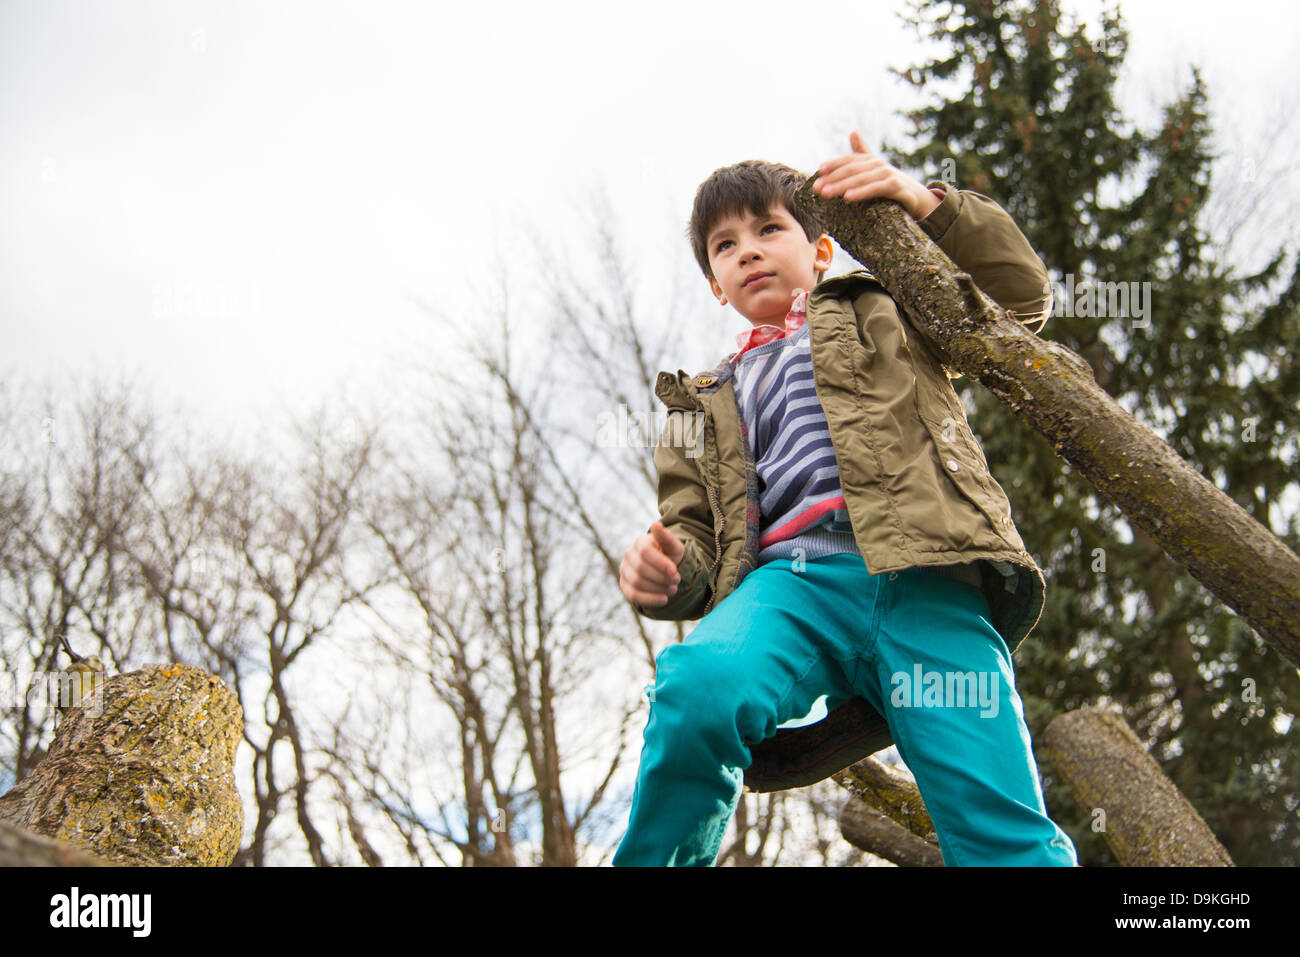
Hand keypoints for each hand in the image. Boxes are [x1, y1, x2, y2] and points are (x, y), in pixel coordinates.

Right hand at [620, 521, 683, 606]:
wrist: (665, 569)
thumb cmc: (669, 555)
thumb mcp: (674, 547)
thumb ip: (666, 537)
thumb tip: (656, 524)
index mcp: (640, 542)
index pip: (645, 552)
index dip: (660, 563)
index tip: (674, 571)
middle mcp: (629, 554)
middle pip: (641, 568)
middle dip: (661, 577)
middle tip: (677, 581)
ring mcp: (624, 570)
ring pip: (637, 582)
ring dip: (657, 588)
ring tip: (673, 589)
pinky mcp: (624, 585)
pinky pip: (633, 595)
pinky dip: (650, 599)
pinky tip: (664, 600)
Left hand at [813, 131, 940, 220]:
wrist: (918, 198)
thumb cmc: (891, 184)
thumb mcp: (875, 170)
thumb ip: (861, 154)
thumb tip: (853, 132)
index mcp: (870, 160)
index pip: (848, 160)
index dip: (833, 163)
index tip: (818, 170)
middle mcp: (878, 164)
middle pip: (852, 170)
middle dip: (832, 178)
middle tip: (817, 188)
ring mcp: (888, 175)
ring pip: (861, 179)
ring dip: (842, 186)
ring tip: (827, 194)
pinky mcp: (897, 188)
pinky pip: (876, 189)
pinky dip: (862, 192)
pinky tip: (848, 197)